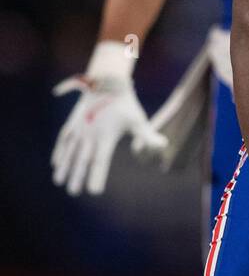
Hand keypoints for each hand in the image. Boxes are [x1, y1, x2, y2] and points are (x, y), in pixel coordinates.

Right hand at [51, 75, 166, 195]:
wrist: (108, 82)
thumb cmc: (126, 104)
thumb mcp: (139, 120)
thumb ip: (148, 136)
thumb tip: (164, 145)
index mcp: (106, 136)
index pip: (100, 161)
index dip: (97, 176)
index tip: (94, 191)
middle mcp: (90, 134)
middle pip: (82, 160)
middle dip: (77, 177)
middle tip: (74, 193)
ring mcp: (80, 128)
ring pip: (70, 151)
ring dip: (65, 167)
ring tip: (59, 182)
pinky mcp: (73, 122)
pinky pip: (64, 139)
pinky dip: (59, 151)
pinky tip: (56, 163)